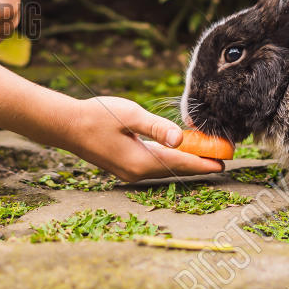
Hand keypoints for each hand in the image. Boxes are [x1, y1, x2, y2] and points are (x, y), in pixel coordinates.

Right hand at [67, 97, 226, 182]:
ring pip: (164, 168)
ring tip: (203, 155)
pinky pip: (153, 166)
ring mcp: (128, 173)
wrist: (66, 126)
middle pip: (175, 169)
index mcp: (141, 161)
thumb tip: (181, 138)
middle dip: (198, 164)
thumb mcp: (129, 115)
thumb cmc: (96, 116)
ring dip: (183, 162)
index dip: (203, 163)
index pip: (180, 164)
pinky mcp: (123, 167)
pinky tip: (175, 151)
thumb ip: (156, 127)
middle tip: (219, 158)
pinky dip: (168, 160)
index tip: (223, 163)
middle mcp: (136, 172)